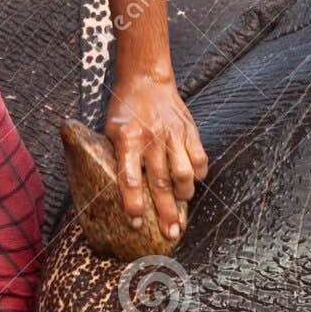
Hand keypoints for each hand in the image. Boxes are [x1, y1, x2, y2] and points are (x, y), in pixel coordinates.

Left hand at [105, 68, 208, 237]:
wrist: (146, 79)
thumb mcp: (110, 130)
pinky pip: (200, 157)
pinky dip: (199, 173)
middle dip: (165, 211)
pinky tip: (194, 181)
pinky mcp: (189, 129)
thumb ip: (117, 157)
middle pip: (160, 182)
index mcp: (126, 139)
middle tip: (170, 233)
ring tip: (182, 204)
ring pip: (184, 172)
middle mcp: (151, 138)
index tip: (136, 223)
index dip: (132, 203)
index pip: (129, 178)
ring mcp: (173, 134)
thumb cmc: (124, 109)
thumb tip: (118, 192)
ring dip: (184, 194)